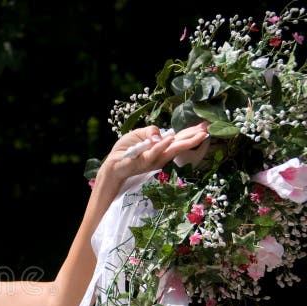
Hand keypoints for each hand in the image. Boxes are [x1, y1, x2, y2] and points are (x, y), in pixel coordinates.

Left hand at [94, 122, 209, 192]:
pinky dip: (162, 145)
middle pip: (180, 144)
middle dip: (194, 137)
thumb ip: (151, 131)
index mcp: (161, 147)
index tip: (206, 126)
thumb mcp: (139, 134)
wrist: (113, 164)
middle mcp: (161, 154)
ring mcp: (154, 159)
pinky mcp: (143, 161)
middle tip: (209, 130)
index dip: (192, 132)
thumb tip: (162, 135)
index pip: (179, 139)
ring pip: (172, 149)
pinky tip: (171, 139)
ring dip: (186, 142)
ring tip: (200, 134)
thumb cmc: (126, 149)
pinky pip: (154, 152)